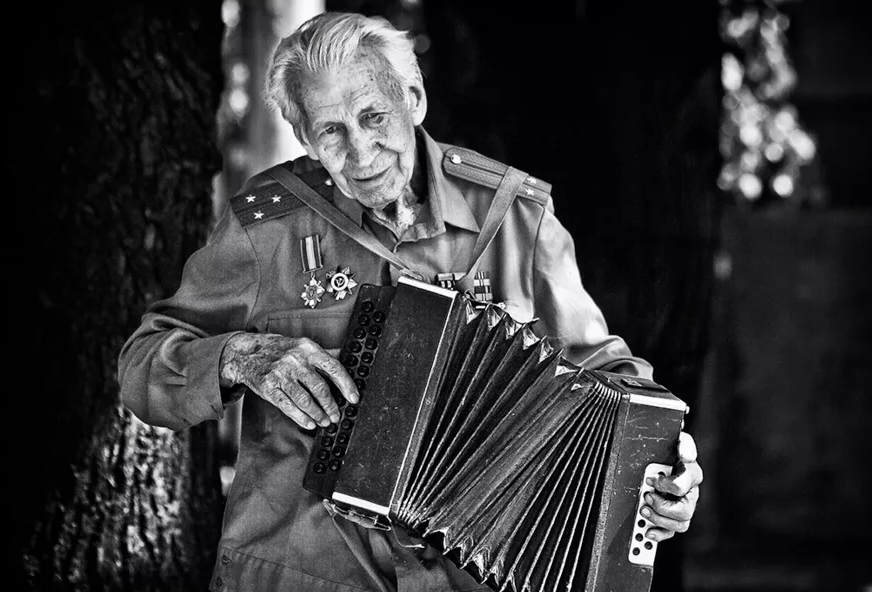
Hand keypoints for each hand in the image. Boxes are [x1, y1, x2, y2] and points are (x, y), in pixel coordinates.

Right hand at [219, 332, 357, 429]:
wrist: (246, 353)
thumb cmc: (280, 351)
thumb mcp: (301, 346)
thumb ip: (321, 357)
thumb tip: (346, 371)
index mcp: (308, 348)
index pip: (333, 368)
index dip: (346, 385)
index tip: (354, 398)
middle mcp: (295, 360)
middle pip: (320, 388)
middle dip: (331, 406)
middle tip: (337, 416)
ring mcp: (280, 374)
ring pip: (305, 400)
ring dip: (318, 414)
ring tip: (325, 421)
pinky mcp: (268, 387)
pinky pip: (288, 406)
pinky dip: (301, 417)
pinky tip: (309, 423)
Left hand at [640, 431, 702, 541]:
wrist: (666, 456)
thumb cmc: (672, 449)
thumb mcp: (678, 440)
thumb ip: (684, 444)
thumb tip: (687, 456)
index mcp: (693, 475)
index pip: (681, 487)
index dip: (664, 485)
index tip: (650, 480)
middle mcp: (691, 494)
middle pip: (684, 511)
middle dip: (662, 507)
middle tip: (646, 498)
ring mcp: (684, 508)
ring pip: (680, 524)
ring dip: (659, 520)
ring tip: (643, 511)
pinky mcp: (674, 517)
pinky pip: (671, 532)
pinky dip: (660, 534)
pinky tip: (648, 532)